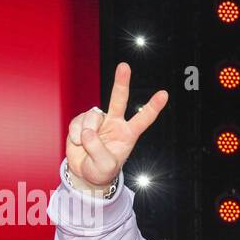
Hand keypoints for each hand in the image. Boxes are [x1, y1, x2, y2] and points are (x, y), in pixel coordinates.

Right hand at [65, 62, 168, 192]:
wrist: (84, 172)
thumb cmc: (101, 171)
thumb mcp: (104, 166)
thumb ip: (98, 149)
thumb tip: (87, 132)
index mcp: (128, 134)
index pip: (143, 119)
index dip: (153, 107)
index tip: (164, 94)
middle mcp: (115, 123)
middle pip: (119, 99)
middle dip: (121, 82)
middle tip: (124, 66)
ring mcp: (99, 121)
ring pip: (92, 116)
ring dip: (86, 131)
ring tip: (85, 145)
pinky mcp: (82, 121)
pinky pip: (77, 121)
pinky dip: (75, 133)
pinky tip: (77, 143)